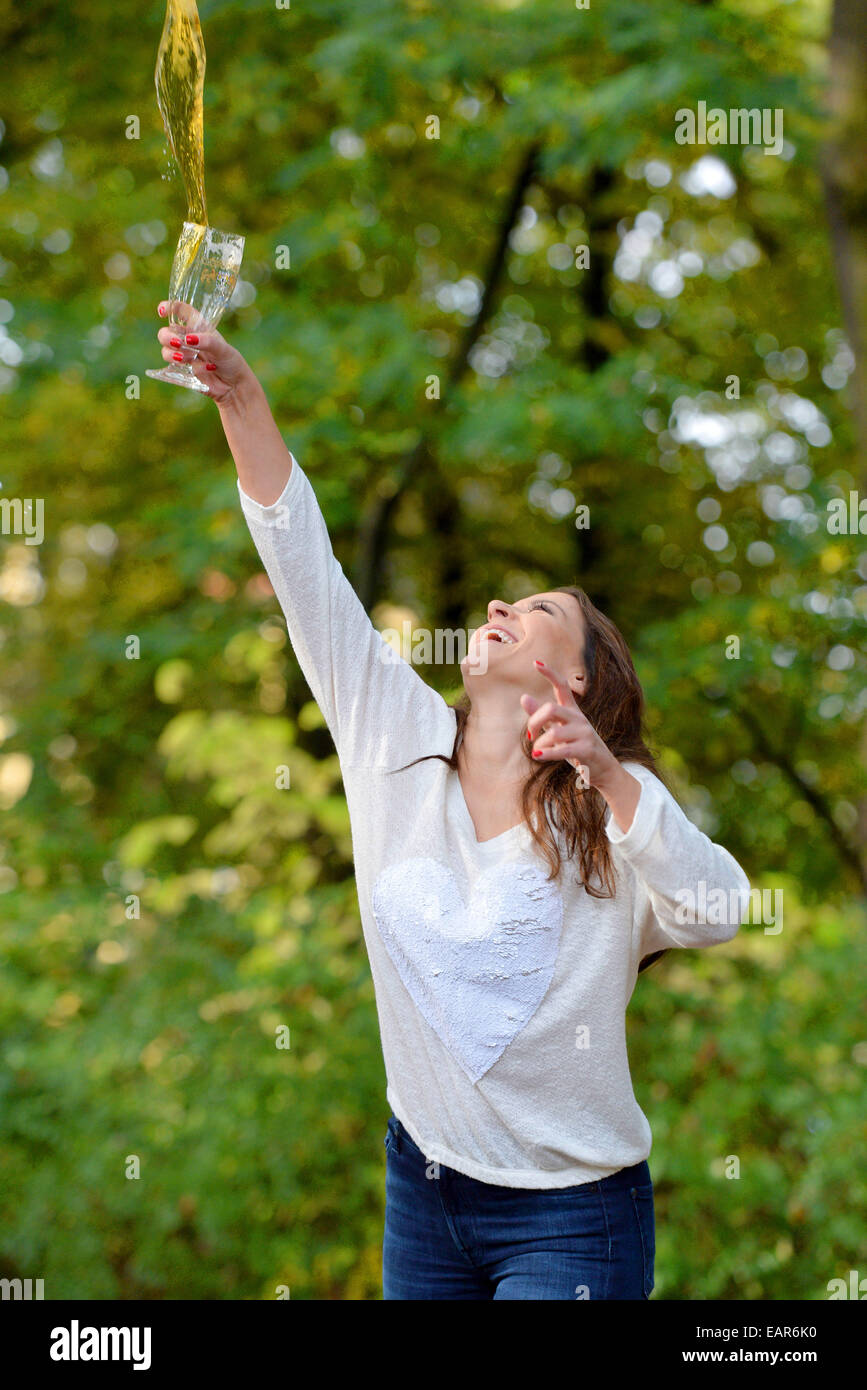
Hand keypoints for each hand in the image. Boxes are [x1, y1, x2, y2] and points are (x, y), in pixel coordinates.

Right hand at [156, 301, 255, 404]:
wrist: (233, 386)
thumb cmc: (231, 362)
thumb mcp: (223, 349)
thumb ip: (207, 341)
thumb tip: (188, 339)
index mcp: (198, 327)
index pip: (180, 311)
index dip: (169, 307)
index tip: (161, 312)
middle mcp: (188, 338)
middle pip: (166, 332)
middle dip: (167, 337)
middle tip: (178, 344)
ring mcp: (184, 354)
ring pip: (166, 350)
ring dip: (174, 354)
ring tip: (191, 359)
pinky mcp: (182, 369)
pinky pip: (172, 366)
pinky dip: (183, 367)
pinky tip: (199, 370)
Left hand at [520, 657, 618, 791]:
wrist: (603, 770)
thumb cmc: (577, 748)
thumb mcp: (558, 730)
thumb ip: (541, 716)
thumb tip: (524, 697)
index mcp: (572, 711)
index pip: (562, 686)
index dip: (550, 673)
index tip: (535, 663)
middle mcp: (579, 718)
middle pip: (551, 709)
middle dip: (535, 721)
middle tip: (530, 735)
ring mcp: (585, 733)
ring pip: (555, 733)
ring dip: (540, 744)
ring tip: (537, 752)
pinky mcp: (587, 749)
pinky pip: (562, 749)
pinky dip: (547, 753)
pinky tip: (537, 756)